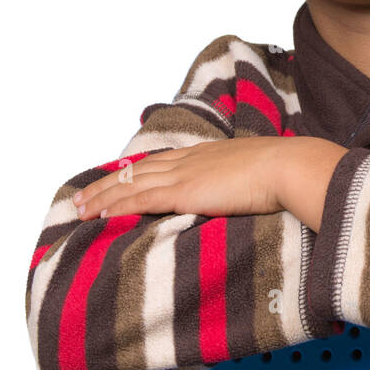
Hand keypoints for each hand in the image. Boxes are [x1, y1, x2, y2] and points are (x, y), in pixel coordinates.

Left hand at [72, 137, 287, 220]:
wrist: (290, 167)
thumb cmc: (285, 173)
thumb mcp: (258, 174)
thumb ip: (243, 182)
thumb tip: (248, 194)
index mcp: (205, 155)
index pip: (159, 163)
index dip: (133, 173)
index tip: (115, 180)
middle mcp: (188, 160)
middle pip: (136, 172)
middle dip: (106, 185)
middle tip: (81, 198)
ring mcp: (184, 175)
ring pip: (130, 185)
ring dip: (101, 198)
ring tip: (78, 210)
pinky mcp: (184, 192)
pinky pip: (140, 200)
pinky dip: (116, 207)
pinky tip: (99, 215)